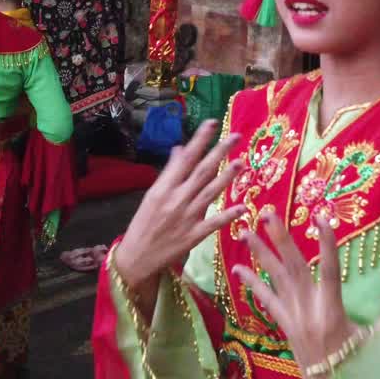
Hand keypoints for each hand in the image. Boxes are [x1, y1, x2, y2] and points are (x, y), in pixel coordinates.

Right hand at [114, 120, 245, 295]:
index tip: (212, 123)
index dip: (199, 140)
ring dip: (226, 178)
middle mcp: (176, 199)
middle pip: (200, 172)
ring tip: (241, 163)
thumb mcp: (153, 194)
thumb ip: (169, 172)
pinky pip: (213, 223)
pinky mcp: (194, 236)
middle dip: (218, 153)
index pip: (184, 159)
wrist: (137, 257)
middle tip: (236, 136)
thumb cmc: (144, 223)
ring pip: (209, 193)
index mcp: (163, 187)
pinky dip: (228, 215)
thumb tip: (180, 149)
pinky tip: (243, 207)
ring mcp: (186, 218)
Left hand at [234, 213, 379, 371]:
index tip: (322, 218)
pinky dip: (252, 282)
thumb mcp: (373, 339)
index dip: (327, 244)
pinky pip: (265, 299)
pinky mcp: (283, 323)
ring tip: (244, 231)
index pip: (330, 270)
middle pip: (293, 267)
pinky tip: (236, 268)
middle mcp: (308, 309)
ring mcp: (292, 315)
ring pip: (274, 278)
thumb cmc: (355, 360)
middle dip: (280, 239)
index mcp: (332, 309)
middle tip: (266, 213)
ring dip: (260, 253)